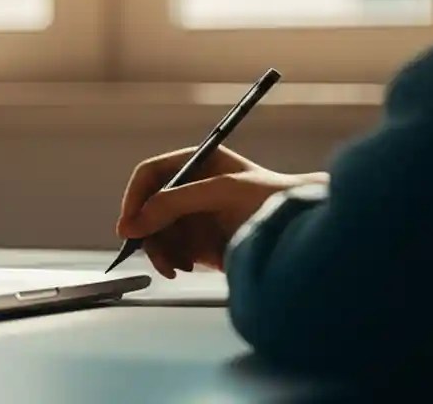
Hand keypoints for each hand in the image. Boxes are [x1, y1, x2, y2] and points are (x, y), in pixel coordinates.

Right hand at [115, 146, 327, 277]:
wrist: (304, 234)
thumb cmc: (271, 200)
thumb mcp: (220, 192)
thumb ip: (174, 203)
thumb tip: (133, 224)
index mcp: (196, 164)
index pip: (150, 175)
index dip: (135, 197)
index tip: (128, 225)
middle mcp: (191, 189)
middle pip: (148, 208)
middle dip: (147, 231)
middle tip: (148, 251)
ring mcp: (196, 218)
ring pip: (156, 233)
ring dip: (158, 251)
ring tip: (173, 267)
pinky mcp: (201, 245)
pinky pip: (172, 252)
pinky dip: (171, 262)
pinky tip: (185, 268)